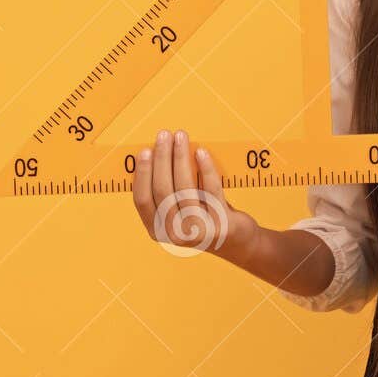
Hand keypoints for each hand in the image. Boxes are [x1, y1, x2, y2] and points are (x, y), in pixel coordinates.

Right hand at [131, 128, 258, 260]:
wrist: (236, 241)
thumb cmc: (203, 215)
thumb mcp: (178, 209)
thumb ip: (165, 190)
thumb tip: (156, 150)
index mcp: (157, 230)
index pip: (142, 200)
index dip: (142, 174)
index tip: (145, 150)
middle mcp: (174, 234)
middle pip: (163, 191)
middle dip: (162, 159)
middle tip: (164, 135)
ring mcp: (198, 232)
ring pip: (185, 188)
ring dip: (181, 157)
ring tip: (181, 136)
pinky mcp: (220, 225)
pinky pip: (211, 190)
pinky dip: (206, 169)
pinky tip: (201, 152)